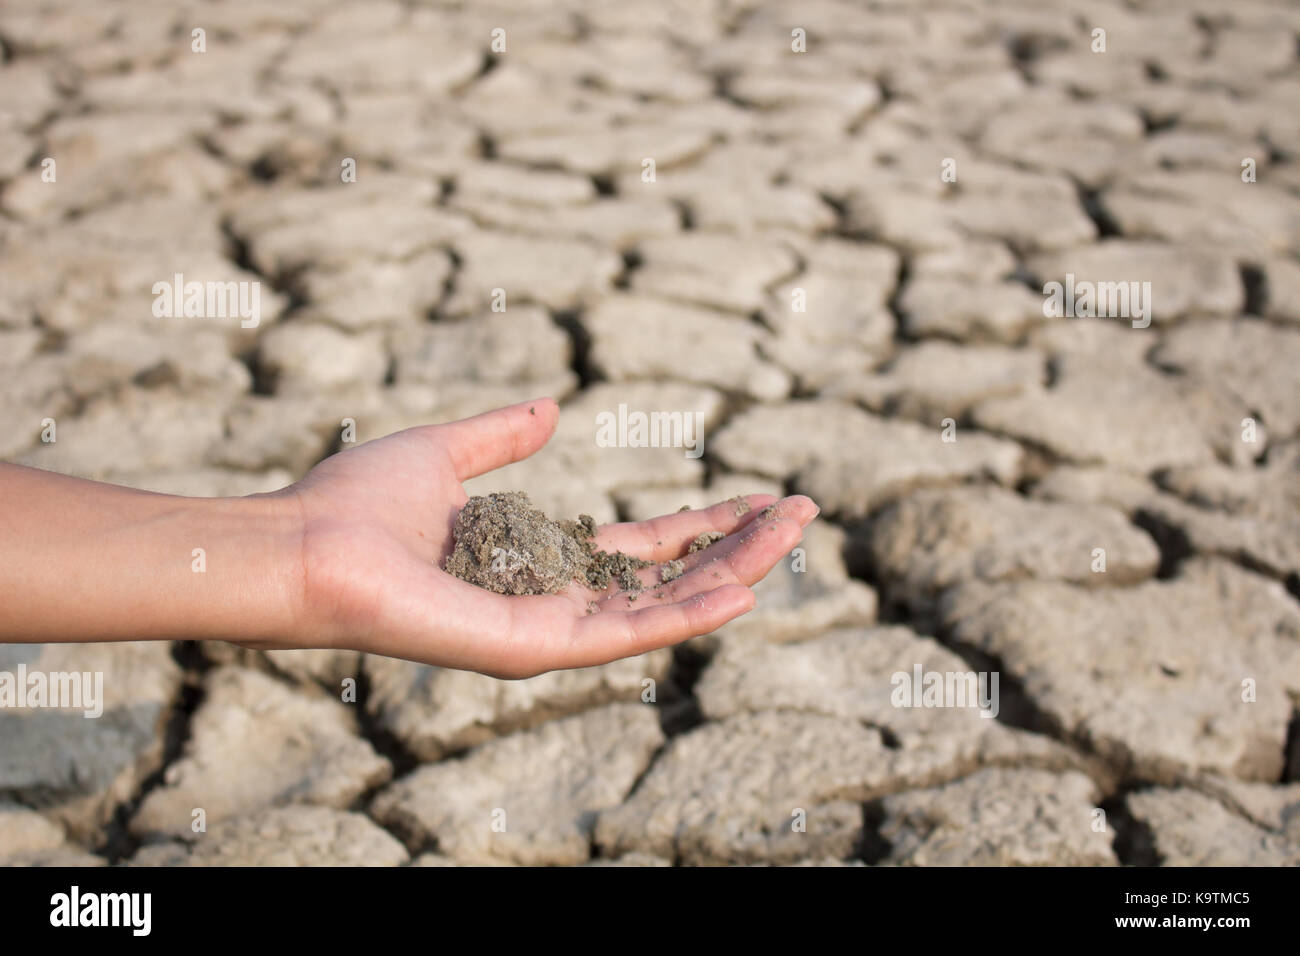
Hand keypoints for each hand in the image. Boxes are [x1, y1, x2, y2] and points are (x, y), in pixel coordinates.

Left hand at [280, 398, 816, 677]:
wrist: (302, 547)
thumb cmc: (357, 505)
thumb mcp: (445, 456)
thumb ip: (499, 439)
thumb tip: (550, 409)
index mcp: (543, 558)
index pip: (646, 548)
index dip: (705, 525)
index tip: (760, 500)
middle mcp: (554, 599)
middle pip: (669, 579)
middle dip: (737, 549)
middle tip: (802, 515)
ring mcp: (547, 630)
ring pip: (659, 611)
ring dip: (729, 576)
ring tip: (789, 539)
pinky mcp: (530, 648)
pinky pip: (620, 638)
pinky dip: (682, 619)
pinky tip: (738, 595)